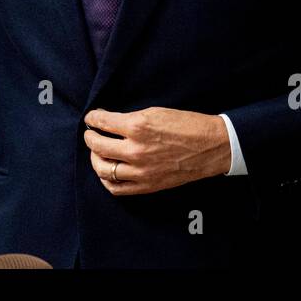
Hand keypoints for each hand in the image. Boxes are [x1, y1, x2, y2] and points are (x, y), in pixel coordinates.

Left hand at [83, 107, 231, 195]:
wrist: (211, 146)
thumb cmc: (186, 125)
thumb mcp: (155, 112)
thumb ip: (129, 118)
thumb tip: (108, 120)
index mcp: (138, 126)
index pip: (102, 123)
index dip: (93, 119)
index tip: (91, 118)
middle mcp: (135, 150)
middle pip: (97, 146)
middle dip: (90, 137)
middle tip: (91, 134)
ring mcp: (140, 171)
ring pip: (102, 169)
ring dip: (95, 158)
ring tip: (97, 152)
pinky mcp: (147, 185)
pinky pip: (117, 188)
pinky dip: (107, 180)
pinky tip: (107, 172)